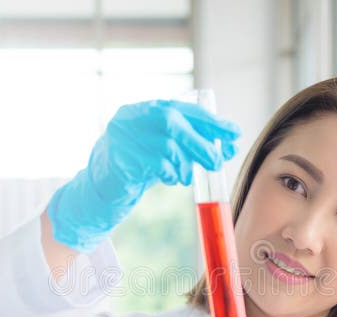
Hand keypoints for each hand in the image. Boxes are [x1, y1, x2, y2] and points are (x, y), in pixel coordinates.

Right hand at [47, 100, 240, 252]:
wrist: (102, 188)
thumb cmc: (139, 167)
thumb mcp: (165, 150)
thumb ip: (190, 145)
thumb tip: (228, 148)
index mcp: (145, 109)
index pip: (182, 108)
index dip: (210, 121)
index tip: (234, 133)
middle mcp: (131, 117)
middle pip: (172, 122)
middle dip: (201, 142)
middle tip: (217, 162)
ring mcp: (121, 137)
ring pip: (164, 144)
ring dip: (184, 163)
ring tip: (186, 176)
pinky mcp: (117, 159)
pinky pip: (152, 164)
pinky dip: (169, 172)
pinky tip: (171, 179)